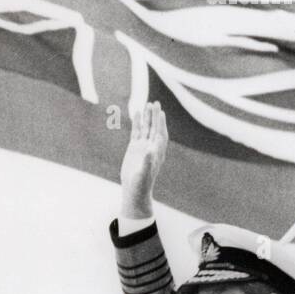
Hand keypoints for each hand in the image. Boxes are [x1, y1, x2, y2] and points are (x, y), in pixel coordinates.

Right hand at [120, 101, 167, 218]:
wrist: (133, 189)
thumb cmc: (141, 184)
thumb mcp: (144, 174)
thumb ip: (147, 162)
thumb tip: (149, 150)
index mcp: (156, 152)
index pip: (160, 134)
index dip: (161, 123)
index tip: (161, 113)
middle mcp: (151, 147)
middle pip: (154, 128)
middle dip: (155, 116)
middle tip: (155, 103)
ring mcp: (142, 146)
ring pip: (146, 128)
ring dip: (147, 117)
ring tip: (147, 104)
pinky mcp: (134, 147)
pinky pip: (136, 132)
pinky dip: (137, 123)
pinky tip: (136, 113)